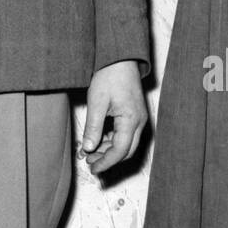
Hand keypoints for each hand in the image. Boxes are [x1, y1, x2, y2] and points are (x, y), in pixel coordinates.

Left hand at [80, 60, 146, 176]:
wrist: (121, 59)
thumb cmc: (110, 76)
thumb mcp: (97, 102)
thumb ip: (93, 127)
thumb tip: (88, 148)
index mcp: (132, 120)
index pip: (120, 151)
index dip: (105, 162)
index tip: (92, 169)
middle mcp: (140, 122)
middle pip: (126, 151)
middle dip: (108, 159)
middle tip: (89, 162)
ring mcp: (139, 119)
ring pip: (126, 144)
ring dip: (109, 151)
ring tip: (89, 152)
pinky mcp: (135, 115)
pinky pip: (126, 135)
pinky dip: (112, 141)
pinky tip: (98, 140)